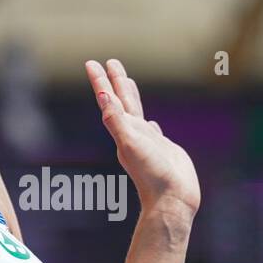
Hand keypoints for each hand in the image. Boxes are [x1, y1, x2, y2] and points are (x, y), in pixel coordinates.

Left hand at [85, 59, 199, 217]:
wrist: (171, 200)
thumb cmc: (151, 174)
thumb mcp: (130, 144)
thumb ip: (116, 121)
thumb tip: (103, 97)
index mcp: (123, 130)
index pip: (109, 100)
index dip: (101, 81)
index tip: (91, 62)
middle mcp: (132, 133)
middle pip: (121, 101)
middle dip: (115, 81)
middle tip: (110, 62)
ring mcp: (146, 141)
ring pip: (136, 113)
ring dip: (131, 97)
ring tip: (128, 82)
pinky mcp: (162, 149)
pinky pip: (151, 130)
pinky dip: (147, 122)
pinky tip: (149, 122)